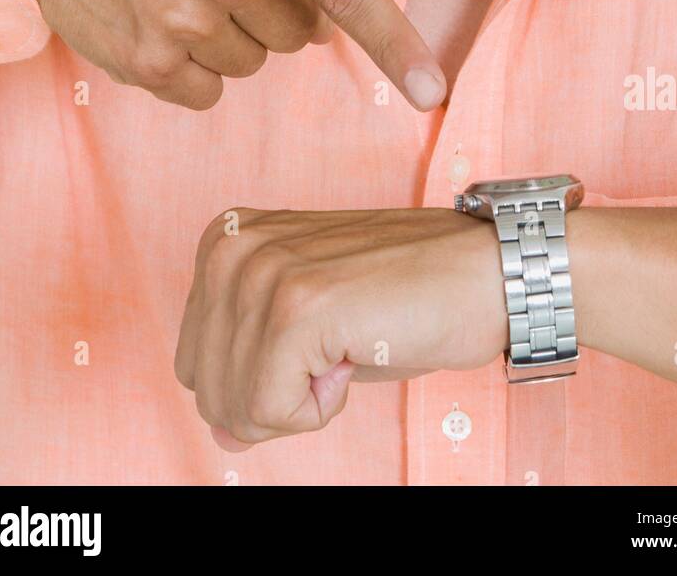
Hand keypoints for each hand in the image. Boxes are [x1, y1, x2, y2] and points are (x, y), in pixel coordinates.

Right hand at [15, 0, 444, 110]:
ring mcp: (184, 18)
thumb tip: (331, 28)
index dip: (395, 43)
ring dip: (229, 38)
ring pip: (253, 65)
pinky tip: (158, 19)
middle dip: (273, 11)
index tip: (433, 89)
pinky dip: (192, 68)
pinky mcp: (147, 60)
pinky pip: (208, 93)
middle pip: (299, 36)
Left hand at [174, 206, 508, 449]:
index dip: (257, 380)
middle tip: (333, 350)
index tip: (316, 340)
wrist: (485, 273)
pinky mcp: (297, 306)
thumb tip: (221, 434)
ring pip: (232, 406)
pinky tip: (355, 355)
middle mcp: (233, 247)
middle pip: (204, 387)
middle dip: (269, 398)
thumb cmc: (405, 297)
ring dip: (299, 402)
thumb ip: (252, 372)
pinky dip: (318, 410)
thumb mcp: (309, 335)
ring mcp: (263, 271)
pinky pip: (270, 410)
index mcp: (225, 241)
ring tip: (347, 345)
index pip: (192, 362)